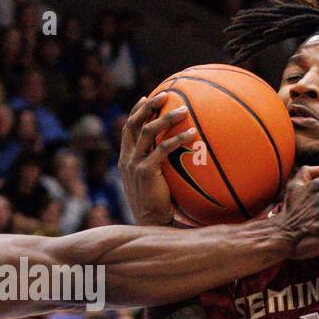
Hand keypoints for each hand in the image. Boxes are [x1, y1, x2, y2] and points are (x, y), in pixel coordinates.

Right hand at [118, 94, 198, 225]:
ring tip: (184, 110)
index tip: (147, 98)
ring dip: (166, 118)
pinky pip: (162, 149)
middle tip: (166, 94)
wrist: (149, 224)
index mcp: (125, 160)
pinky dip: (177, 139)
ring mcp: (133, 165)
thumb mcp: (153, 184)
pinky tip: (192, 133)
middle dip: (148, 107)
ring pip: (147, 132)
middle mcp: (126, 159)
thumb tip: (179, 156)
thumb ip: (158, 167)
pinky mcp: (144, 172)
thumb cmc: (156, 206)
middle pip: (133, 124)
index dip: (136, 112)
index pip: (127, 129)